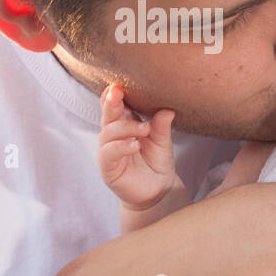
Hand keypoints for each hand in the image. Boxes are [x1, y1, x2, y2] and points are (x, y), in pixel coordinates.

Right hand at [96, 83, 179, 209]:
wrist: (158, 191)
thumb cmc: (157, 163)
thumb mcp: (163, 143)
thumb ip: (162, 127)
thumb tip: (168, 109)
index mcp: (125, 124)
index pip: (115, 106)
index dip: (114, 95)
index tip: (119, 84)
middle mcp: (113, 136)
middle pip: (108, 115)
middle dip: (111, 102)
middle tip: (118, 91)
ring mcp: (108, 151)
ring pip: (108, 133)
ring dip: (125, 128)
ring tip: (144, 129)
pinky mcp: (107, 168)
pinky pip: (109, 153)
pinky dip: (121, 147)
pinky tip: (134, 145)